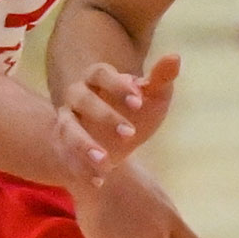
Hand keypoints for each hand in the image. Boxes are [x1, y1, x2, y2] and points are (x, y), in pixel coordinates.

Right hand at [59, 54, 180, 158]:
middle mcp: (78, 96)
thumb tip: (175, 57)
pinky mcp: (63, 146)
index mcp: (99, 78)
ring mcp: (67, 121)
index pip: (101, 72)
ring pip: (68, 129)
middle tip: (130, 133)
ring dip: (84, 146)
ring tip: (105, 163)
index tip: (139, 101)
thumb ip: (161, 80)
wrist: (117, 144)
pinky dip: (82, 169)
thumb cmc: (135, 113)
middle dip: (105, 115)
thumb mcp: (152, 98)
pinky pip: (67, 156)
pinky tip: (99, 180)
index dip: (117, 85)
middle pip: (82, 98)